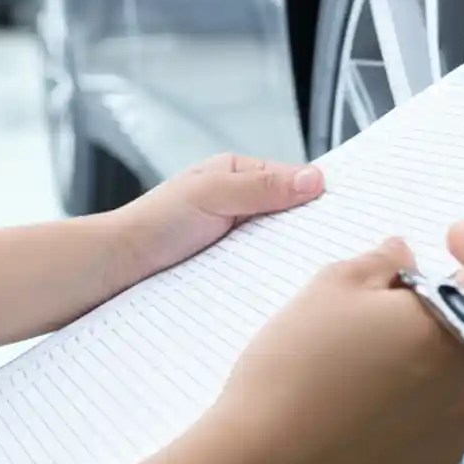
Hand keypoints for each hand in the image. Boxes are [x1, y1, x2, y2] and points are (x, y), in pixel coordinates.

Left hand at [112, 153, 324, 285]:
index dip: (318, 194)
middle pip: (289, 214)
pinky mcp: (229, 269)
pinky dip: (271, 275)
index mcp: (237, 174)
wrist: (117, 267)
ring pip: (277, 244)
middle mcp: (240, 203)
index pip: (292, 179)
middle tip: (339, 246)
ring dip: (290, 256)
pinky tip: (286, 290)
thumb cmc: (157, 222)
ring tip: (317, 273)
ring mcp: (236, 237)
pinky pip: (260, 269)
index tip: (346, 212)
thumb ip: (261, 187)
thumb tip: (316, 179)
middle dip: (308, 228)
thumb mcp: (213, 194)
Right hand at [199, 223, 463, 463]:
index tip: (452, 241)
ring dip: (417, 363)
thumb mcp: (330, 288)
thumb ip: (381, 263)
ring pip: (449, 378)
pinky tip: (354, 412)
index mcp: (454, 332)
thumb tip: (404, 259)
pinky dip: (405, 408)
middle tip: (368, 314)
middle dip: (430, 313)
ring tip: (352, 372)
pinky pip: (432, 423)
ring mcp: (455, 438)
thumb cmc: (294, 374)